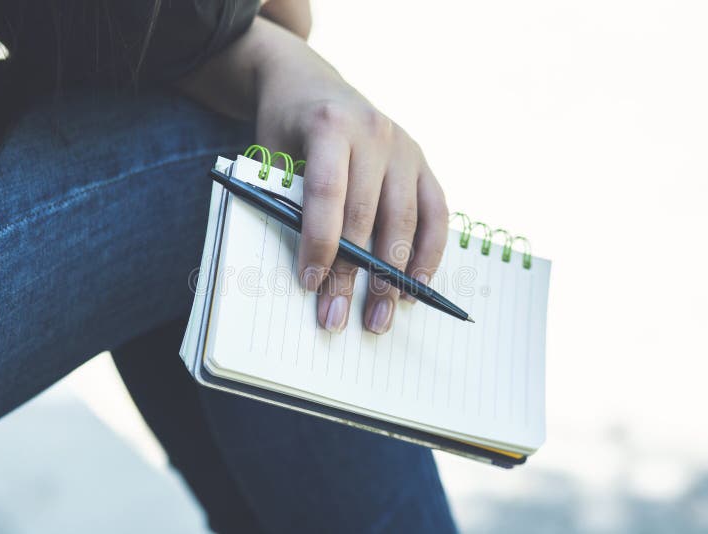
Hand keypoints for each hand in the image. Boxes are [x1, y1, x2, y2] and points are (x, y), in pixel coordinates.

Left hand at [255, 33, 448, 334]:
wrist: (310, 85)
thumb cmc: (285, 129)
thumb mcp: (271, 154)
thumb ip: (287, 199)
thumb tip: (310, 271)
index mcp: (330, 125)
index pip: (327, 192)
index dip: (319, 242)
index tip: (309, 283)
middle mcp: (374, 133)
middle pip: (366, 214)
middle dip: (353, 273)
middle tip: (337, 318)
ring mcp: (405, 147)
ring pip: (405, 220)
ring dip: (394, 275)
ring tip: (380, 318)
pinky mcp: (423, 162)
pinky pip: (436, 214)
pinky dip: (429, 253)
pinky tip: (416, 287)